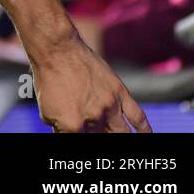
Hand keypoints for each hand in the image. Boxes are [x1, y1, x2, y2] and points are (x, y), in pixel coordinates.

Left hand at [31, 34, 150, 131]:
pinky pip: (138, 116)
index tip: (83, 133)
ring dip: (120, 136)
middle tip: (99, 132)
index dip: (81, 138)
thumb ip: (61, 128)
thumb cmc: (47, 79)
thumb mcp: (46, 110)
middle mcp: (93, 119)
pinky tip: (147, 135)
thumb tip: (69, 135)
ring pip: (122, 133)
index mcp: (72, 126)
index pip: (81, 143)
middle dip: (101, 137)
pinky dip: (145, 129)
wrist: (57, 50)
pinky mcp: (119, 93)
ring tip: (120, 138)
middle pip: (104, 138)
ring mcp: (109, 106)